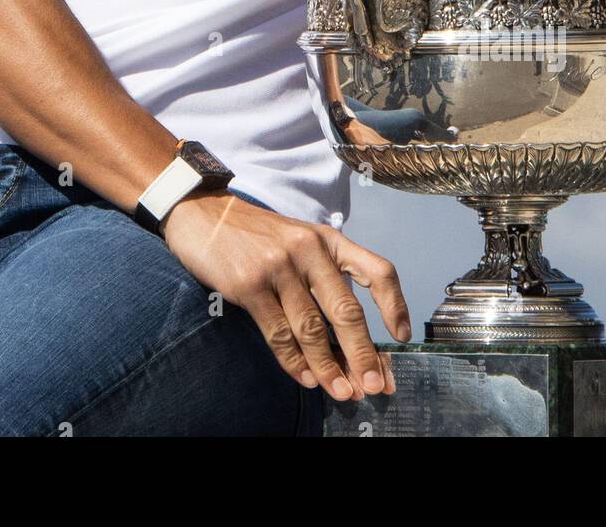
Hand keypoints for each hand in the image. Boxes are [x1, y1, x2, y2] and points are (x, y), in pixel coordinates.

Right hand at [160, 190, 409, 401]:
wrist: (204, 214)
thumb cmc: (258, 236)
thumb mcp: (300, 241)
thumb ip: (325, 278)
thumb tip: (350, 338)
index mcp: (328, 239)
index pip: (376, 270)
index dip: (395, 306)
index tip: (402, 337)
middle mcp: (308, 249)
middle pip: (346, 310)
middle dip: (364, 354)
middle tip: (374, 385)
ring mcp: (278, 266)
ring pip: (312, 328)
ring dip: (329, 367)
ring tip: (342, 392)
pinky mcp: (249, 284)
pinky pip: (278, 333)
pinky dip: (294, 362)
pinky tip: (306, 378)